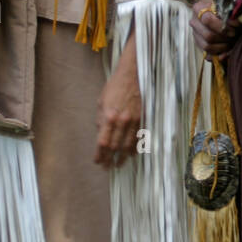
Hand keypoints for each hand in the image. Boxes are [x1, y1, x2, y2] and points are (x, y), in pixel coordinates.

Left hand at [94, 39, 141, 167]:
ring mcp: (135, 120)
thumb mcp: (101, 101)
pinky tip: (132, 154)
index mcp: (109, 116)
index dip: (99, 154)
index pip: (103, 142)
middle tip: (107, 167)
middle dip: (110, 159)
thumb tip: (101, 133)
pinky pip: (140, 137)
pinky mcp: (144, 118)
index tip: (97, 161)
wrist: (134, 74)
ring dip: (123, 157)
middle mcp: (122, 121)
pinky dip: (136, 147)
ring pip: (129, 145)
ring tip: (119, 164)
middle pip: (115, 146)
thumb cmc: (115, 86)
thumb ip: (101, 119)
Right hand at [191, 0, 237, 60]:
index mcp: (198, 9)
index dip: (223, 25)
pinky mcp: (200, 45)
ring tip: (234, 42)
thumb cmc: (224, 7)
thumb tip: (235, 22)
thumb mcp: (226, 4)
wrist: (218, 11)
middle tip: (236, 35)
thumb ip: (230, 12)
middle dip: (225, 37)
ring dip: (224, 47)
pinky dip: (220, 56)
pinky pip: (208, 56)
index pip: (208, 20)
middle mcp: (194, 22)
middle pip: (209, 35)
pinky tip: (229, 52)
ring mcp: (196, 35)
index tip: (237, 26)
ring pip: (207, 47)